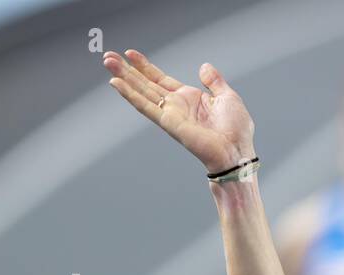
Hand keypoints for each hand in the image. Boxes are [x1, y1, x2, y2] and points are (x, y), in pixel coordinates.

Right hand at [102, 49, 254, 173]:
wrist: (236, 151)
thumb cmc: (237, 131)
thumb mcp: (228, 97)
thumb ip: (214, 81)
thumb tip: (204, 66)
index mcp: (190, 98)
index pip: (161, 79)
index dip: (145, 67)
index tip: (130, 54)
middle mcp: (177, 106)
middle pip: (146, 84)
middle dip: (127, 70)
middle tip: (108, 56)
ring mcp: (170, 114)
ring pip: (141, 92)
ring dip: (124, 77)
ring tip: (107, 62)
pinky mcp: (168, 123)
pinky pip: (145, 107)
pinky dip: (130, 95)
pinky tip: (116, 84)